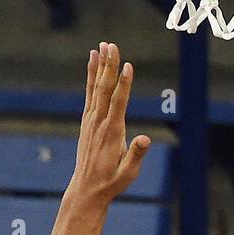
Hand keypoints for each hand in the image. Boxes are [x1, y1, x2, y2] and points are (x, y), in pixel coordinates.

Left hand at [70, 42, 150, 204]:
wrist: (87, 189)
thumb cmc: (112, 181)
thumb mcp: (129, 173)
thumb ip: (137, 155)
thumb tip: (145, 139)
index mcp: (112, 132)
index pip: (118, 103)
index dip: (123, 84)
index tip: (127, 65)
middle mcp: (99, 122)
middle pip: (105, 89)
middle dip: (109, 66)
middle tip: (112, 45)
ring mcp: (91, 120)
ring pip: (96, 88)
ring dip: (99, 66)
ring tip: (101, 46)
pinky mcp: (88, 121)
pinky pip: (90, 93)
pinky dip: (91, 77)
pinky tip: (93, 63)